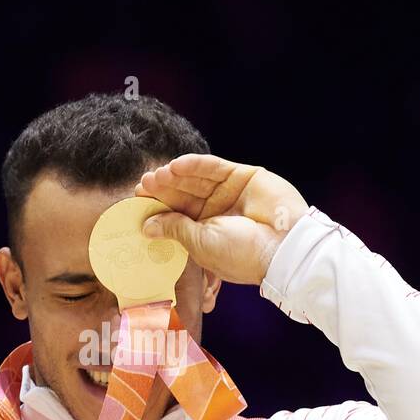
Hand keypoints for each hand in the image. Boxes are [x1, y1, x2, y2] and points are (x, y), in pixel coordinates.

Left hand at [135, 154, 308, 285]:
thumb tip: (147, 226)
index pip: (176, 216)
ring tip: (156, 176)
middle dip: (162, 190)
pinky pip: (213, 167)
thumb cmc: (243, 255)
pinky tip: (176, 166)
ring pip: (195, 180)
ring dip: (174, 176)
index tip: (136, 203)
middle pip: (183, 196)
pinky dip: (194, 165)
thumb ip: (175, 229)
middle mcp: (216, 212)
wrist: (283, 248)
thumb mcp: (201, 244)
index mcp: (206, 233)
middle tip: (143, 185)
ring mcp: (229, 193)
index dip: (157, 209)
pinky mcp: (241, 176)